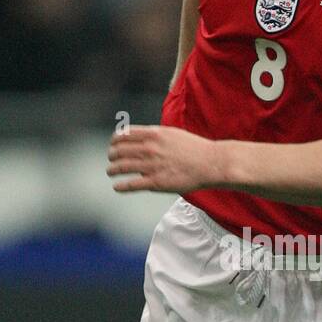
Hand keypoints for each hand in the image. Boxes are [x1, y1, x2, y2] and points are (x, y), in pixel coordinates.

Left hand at [106, 125, 222, 193]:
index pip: (123, 135)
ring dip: (112, 170)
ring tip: (111, 172)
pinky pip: (131, 185)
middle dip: (112, 155)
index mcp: (153, 134)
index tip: (113, 145)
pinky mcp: (156, 182)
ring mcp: (152, 166)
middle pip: (119, 151)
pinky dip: (121, 186)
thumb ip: (155, 136)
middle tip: (111, 159)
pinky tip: (117, 187)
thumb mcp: (172, 134)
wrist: (210, 163)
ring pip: (121, 167)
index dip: (115, 141)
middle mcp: (149, 149)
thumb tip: (142, 139)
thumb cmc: (194, 149)